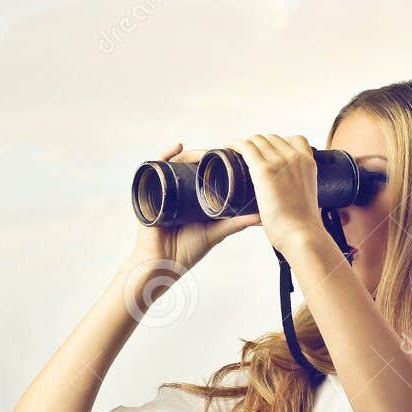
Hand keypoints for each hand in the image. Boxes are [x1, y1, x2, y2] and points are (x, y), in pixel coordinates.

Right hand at [129, 142, 259, 272]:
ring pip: (177, 164)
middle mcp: (178, 192)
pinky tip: (178, 147)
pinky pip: (155, 167)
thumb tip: (261, 216)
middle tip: (220, 153)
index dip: (217, 163)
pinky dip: (165, 154)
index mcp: (193, 199)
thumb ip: (236, 223)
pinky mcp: (149, 191)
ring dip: (190, 154)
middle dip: (205, 156)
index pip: (205, 174)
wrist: (161, 264)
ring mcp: (164, 190)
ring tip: (205, 153)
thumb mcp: (215, 233)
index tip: (232, 156)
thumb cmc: (185, 252)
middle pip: (191, 166)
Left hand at [229, 134, 332, 253]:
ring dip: (246, 143)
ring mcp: (279, 161)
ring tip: (235, 151)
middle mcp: (295, 157)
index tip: (269, 152)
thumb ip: (299, 190)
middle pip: (273, 138)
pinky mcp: (264, 170)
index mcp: (308, 163)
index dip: (280, 143)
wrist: (301, 233)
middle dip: (259, 143)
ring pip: (258, 140)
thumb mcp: (306, 199)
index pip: (295, 139)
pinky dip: (235, 144)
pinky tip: (228, 146)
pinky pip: (246, 147)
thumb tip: (291, 197)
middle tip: (247, 153)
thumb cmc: (302, 224)